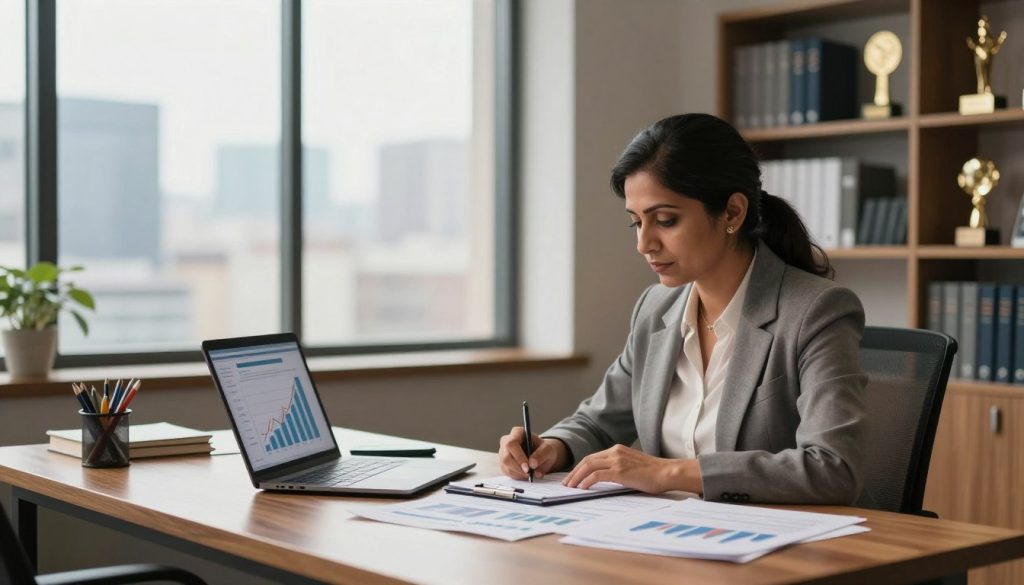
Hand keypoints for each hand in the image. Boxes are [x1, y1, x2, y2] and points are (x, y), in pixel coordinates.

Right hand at [497, 427, 567, 479]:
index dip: (518, 456)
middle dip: (518, 468)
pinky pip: (507, 472)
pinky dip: (518, 476)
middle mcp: (506, 441)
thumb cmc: (544, 449)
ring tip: (531, 474)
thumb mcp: (548, 449)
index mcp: (517, 433)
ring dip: (519, 473)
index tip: (528, 467)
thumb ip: (542, 455)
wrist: (542, 455)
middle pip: (506, 457)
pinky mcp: (503, 463)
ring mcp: (503, 453)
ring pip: (506, 466)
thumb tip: (532, 464)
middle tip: (530, 474)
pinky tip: (526, 474)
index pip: (512, 444)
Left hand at [562, 444, 700, 493]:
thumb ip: (618, 467)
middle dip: (574, 472)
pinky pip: (596, 475)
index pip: (593, 457)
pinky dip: (586, 481)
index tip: (573, 477)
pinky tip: (582, 488)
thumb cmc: (653, 473)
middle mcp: (615, 452)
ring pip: (588, 466)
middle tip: (566, 483)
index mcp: (617, 449)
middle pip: (587, 460)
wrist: (667, 472)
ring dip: (576, 477)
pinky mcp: (619, 471)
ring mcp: (616, 460)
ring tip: (570, 487)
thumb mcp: (632, 465)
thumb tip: (606, 478)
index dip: (580, 467)